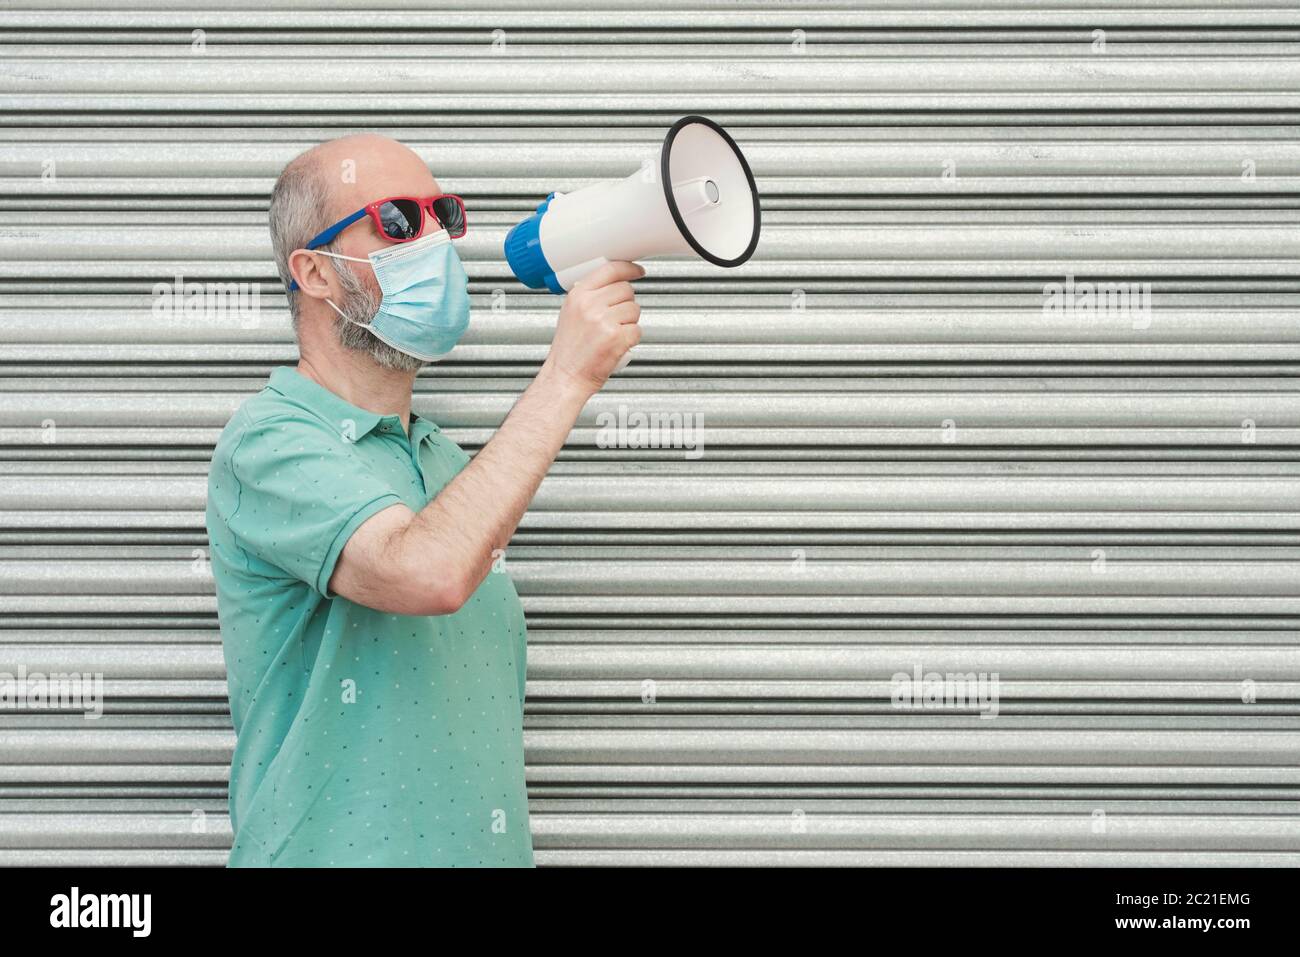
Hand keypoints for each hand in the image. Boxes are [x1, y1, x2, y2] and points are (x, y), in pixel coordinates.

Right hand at [543, 261, 643, 396]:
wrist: (566, 376)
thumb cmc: (569, 350)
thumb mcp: (571, 313)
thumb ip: (590, 296)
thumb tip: (614, 284)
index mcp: (578, 295)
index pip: (610, 269)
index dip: (629, 268)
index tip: (637, 271)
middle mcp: (590, 305)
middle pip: (626, 290)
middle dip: (626, 304)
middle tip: (614, 319)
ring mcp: (604, 320)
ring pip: (634, 309)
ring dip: (629, 322)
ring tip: (612, 334)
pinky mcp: (617, 337)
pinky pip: (637, 330)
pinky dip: (631, 339)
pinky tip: (616, 344)